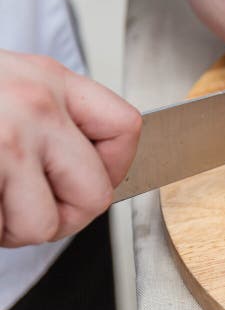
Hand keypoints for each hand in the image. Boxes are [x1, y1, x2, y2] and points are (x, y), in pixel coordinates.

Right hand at [0, 51, 141, 246]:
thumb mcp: (8, 81)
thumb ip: (52, 116)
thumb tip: (84, 164)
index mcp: (50, 80)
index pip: (128, 128)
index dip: (116, 168)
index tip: (90, 178)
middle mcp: (36, 105)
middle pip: (96, 194)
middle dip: (63, 217)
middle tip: (26, 210)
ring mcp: (8, 140)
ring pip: (43, 224)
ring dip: (12, 229)